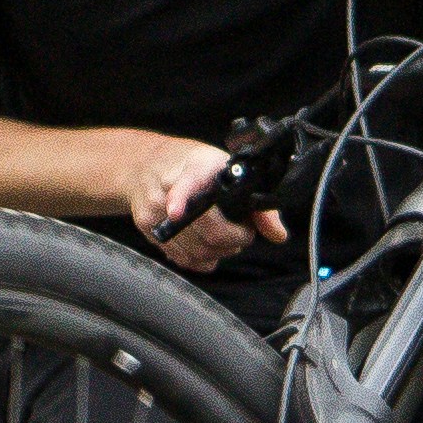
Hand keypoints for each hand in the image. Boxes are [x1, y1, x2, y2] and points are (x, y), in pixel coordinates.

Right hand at [120, 132, 285, 270]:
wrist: (145, 163)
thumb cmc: (192, 164)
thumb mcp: (227, 169)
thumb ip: (257, 203)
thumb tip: (277, 234)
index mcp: (193, 168)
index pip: (184, 185)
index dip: (179, 200)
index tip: (176, 212)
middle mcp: (167, 190)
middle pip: (204, 231)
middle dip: (234, 239)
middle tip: (242, 231)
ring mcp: (153, 212)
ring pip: (195, 250)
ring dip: (219, 252)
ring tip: (227, 237)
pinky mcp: (147, 229)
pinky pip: (180, 257)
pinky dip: (200, 259)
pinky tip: (207, 247)